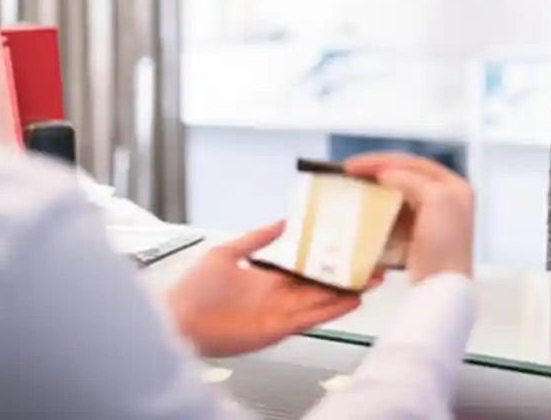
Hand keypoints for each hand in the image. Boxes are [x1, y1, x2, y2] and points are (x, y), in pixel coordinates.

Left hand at [166, 221, 378, 357]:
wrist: (179, 321)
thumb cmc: (193, 289)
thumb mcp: (226, 252)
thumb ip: (256, 238)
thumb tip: (281, 222)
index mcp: (266, 277)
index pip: (304, 267)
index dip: (326, 259)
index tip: (345, 247)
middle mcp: (277, 295)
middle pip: (319, 284)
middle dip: (345, 275)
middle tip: (370, 264)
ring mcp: (281, 312)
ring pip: (322, 300)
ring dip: (346, 292)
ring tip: (371, 281)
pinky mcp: (279, 328)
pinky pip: (312, 318)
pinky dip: (333, 310)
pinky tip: (352, 300)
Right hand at [342, 152, 474, 283]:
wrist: (442, 288)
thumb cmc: (445, 244)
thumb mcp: (436, 200)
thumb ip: (411, 180)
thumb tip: (385, 173)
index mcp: (454, 186)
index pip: (414, 163)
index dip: (383, 161)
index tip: (355, 165)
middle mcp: (447, 198)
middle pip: (406, 175)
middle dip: (377, 171)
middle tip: (350, 171)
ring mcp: (433, 217)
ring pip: (399, 192)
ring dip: (376, 187)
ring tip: (353, 185)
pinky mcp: (419, 235)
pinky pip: (396, 212)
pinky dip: (379, 207)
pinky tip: (364, 207)